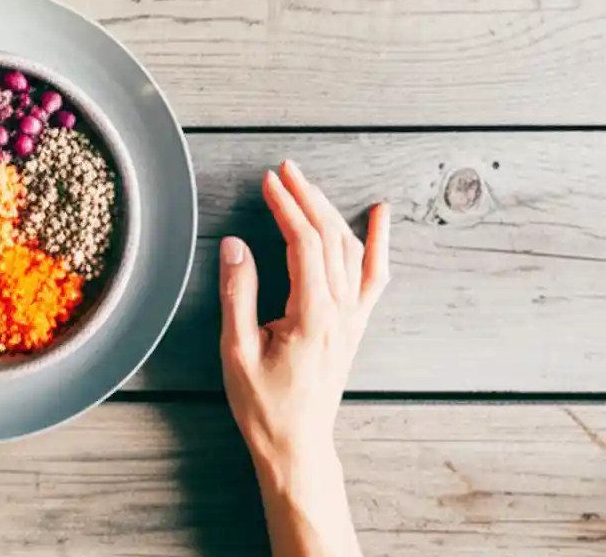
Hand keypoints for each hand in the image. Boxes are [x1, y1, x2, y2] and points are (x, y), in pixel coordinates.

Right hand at [219, 160, 389, 468]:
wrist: (297, 444)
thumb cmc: (264, 406)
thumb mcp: (236, 351)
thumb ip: (238, 295)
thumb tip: (235, 247)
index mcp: (312, 315)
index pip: (304, 244)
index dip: (286, 208)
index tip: (268, 183)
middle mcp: (341, 312)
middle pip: (331, 238)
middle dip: (307, 198)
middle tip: (285, 171)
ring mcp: (353, 318)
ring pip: (351, 250)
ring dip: (329, 212)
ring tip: (308, 186)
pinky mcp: (354, 325)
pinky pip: (374, 276)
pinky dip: (378, 242)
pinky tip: (379, 216)